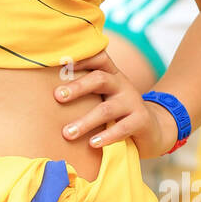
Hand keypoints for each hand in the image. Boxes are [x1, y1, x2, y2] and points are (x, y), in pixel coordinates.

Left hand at [53, 50, 178, 159]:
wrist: (153, 129)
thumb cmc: (117, 111)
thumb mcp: (103, 96)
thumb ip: (85, 91)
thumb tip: (47, 91)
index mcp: (111, 75)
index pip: (98, 58)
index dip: (80, 58)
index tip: (59, 62)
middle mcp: (122, 84)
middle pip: (100, 79)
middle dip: (77, 87)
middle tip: (57, 96)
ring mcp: (133, 102)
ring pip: (107, 108)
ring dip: (85, 121)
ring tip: (67, 133)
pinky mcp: (141, 120)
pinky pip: (123, 128)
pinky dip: (107, 136)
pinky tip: (92, 144)